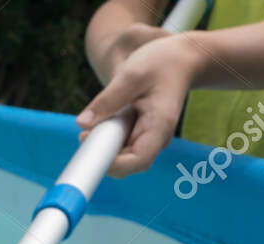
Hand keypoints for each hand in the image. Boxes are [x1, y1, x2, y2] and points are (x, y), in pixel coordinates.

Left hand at [77, 32, 205, 177]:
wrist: (182, 59)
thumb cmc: (161, 63)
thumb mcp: (131, 74)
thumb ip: (107, 99)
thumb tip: (82, 123)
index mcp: (159, 127)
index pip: (137, 160)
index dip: (112, 163)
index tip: (91, 149)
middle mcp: (156, 139)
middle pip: (126, 165)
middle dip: (103, 156)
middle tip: (86, 134)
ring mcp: (148, 139)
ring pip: (121, 158)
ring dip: (103, 146)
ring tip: (98, 120)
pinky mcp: (140, 134)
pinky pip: (120, 146)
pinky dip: (107, 138)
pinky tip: (104, 120)